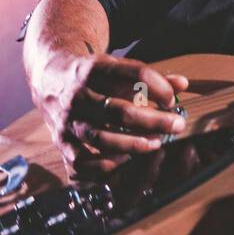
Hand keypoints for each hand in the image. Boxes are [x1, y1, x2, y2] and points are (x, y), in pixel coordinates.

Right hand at [33, 52, 188, 178]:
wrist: (50, 78)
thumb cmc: (96, 77)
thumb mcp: (118, 69)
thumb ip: (152, 78)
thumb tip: (183, 83)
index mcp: (96, 69)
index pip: (133, 73)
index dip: (158, 86)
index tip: (172, 99)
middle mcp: (80, 94)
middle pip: (119, 111)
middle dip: (153, 121)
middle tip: (176, 125)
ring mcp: (69, 119)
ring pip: (101, 137)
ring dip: (132, 144)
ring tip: (155, 143)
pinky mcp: (61, 140)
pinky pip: (81, 161)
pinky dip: (103, 166)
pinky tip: (125, 162)